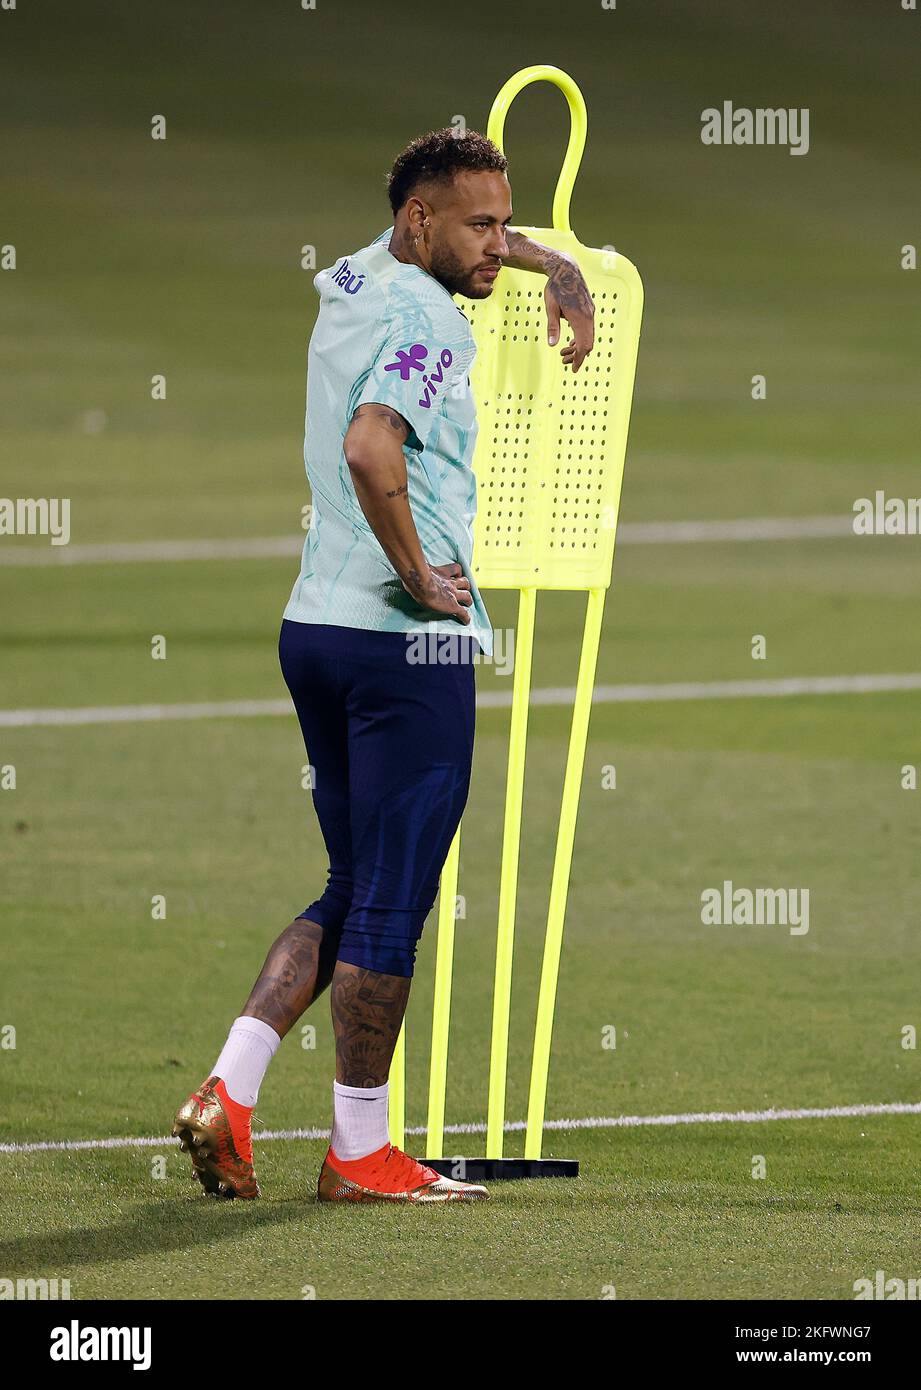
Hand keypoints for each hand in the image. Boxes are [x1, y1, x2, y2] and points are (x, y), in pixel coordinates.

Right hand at [401, 561, 472, 624]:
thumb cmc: (416, 576)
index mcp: (442, 574)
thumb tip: (407, 563)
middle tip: (465, 589)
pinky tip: (466, 621)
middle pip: (465, 582)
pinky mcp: (453, 606)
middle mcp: (450, 584)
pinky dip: (465, 618)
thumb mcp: (418, 568)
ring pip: (467, 596)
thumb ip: (418, 567)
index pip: (455, 569)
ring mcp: (453, 595)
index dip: (457, 572)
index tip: (457, 575)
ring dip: (468, 599)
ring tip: (468, 603)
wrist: (422, 585)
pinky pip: (463, 613)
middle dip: (466, 586)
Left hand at [544, 255, 594, 372]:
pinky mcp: (588, 309)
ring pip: (588, 336)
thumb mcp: (550, 308)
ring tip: (563, 352)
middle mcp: (588, 316)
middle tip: (564, 362)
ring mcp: (590, 312)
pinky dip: (580, 337)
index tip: (573, 369)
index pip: (583, 345)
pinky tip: (570, 342)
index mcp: (579, 317)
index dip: (578, 359)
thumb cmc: (556, 287)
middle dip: (577, 355)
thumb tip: (552, 345)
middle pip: (588, 343)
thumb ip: (552, 327)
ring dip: (578, 347)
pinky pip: (588, 328)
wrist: (566, 269)